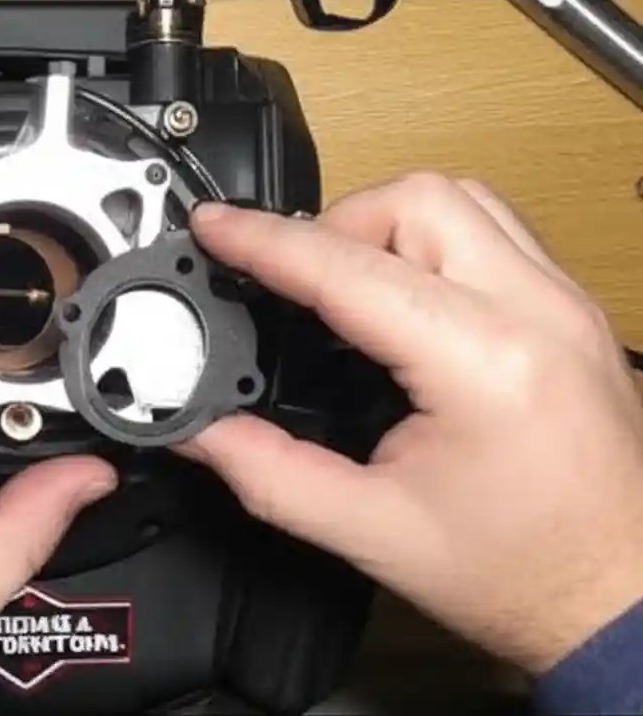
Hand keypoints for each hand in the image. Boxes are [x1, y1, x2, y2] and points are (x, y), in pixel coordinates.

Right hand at [185, 172, 642, 673]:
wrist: (620, 600)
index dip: (267, 243)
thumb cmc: (521, 574)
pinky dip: (433, 240)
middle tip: (291, 280)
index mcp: (485, 367)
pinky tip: (402, 295)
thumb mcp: (369, 530)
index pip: (352, 269)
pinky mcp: (574, 311)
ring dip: (387, 223)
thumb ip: (267, 472)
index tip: (215, 228)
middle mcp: (538, 314)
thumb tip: (199, 430)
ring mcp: (567, 305)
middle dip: (334, 224)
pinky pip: (496, 230)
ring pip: (462, 199)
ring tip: (344, 284)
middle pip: (417, 200)